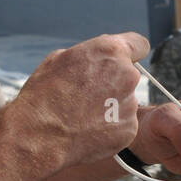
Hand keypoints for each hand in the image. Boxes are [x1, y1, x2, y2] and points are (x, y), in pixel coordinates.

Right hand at [11, 32, 148, 169]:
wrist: (40, 135)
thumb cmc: (44, 94)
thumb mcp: (60, 59)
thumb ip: (88, 56)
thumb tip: (97, 61)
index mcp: (110, 52)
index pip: (139, 44)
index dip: (131, 53)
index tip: (123, 61)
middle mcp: (127, 75)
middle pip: (130, 76)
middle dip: (115, 83)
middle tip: (89, 96)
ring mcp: (130, 104)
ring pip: (126, 102)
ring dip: (111, 107)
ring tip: (83, 116)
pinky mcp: (129, 129)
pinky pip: (123, 124)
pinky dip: (110, 128)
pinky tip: (89, 131)